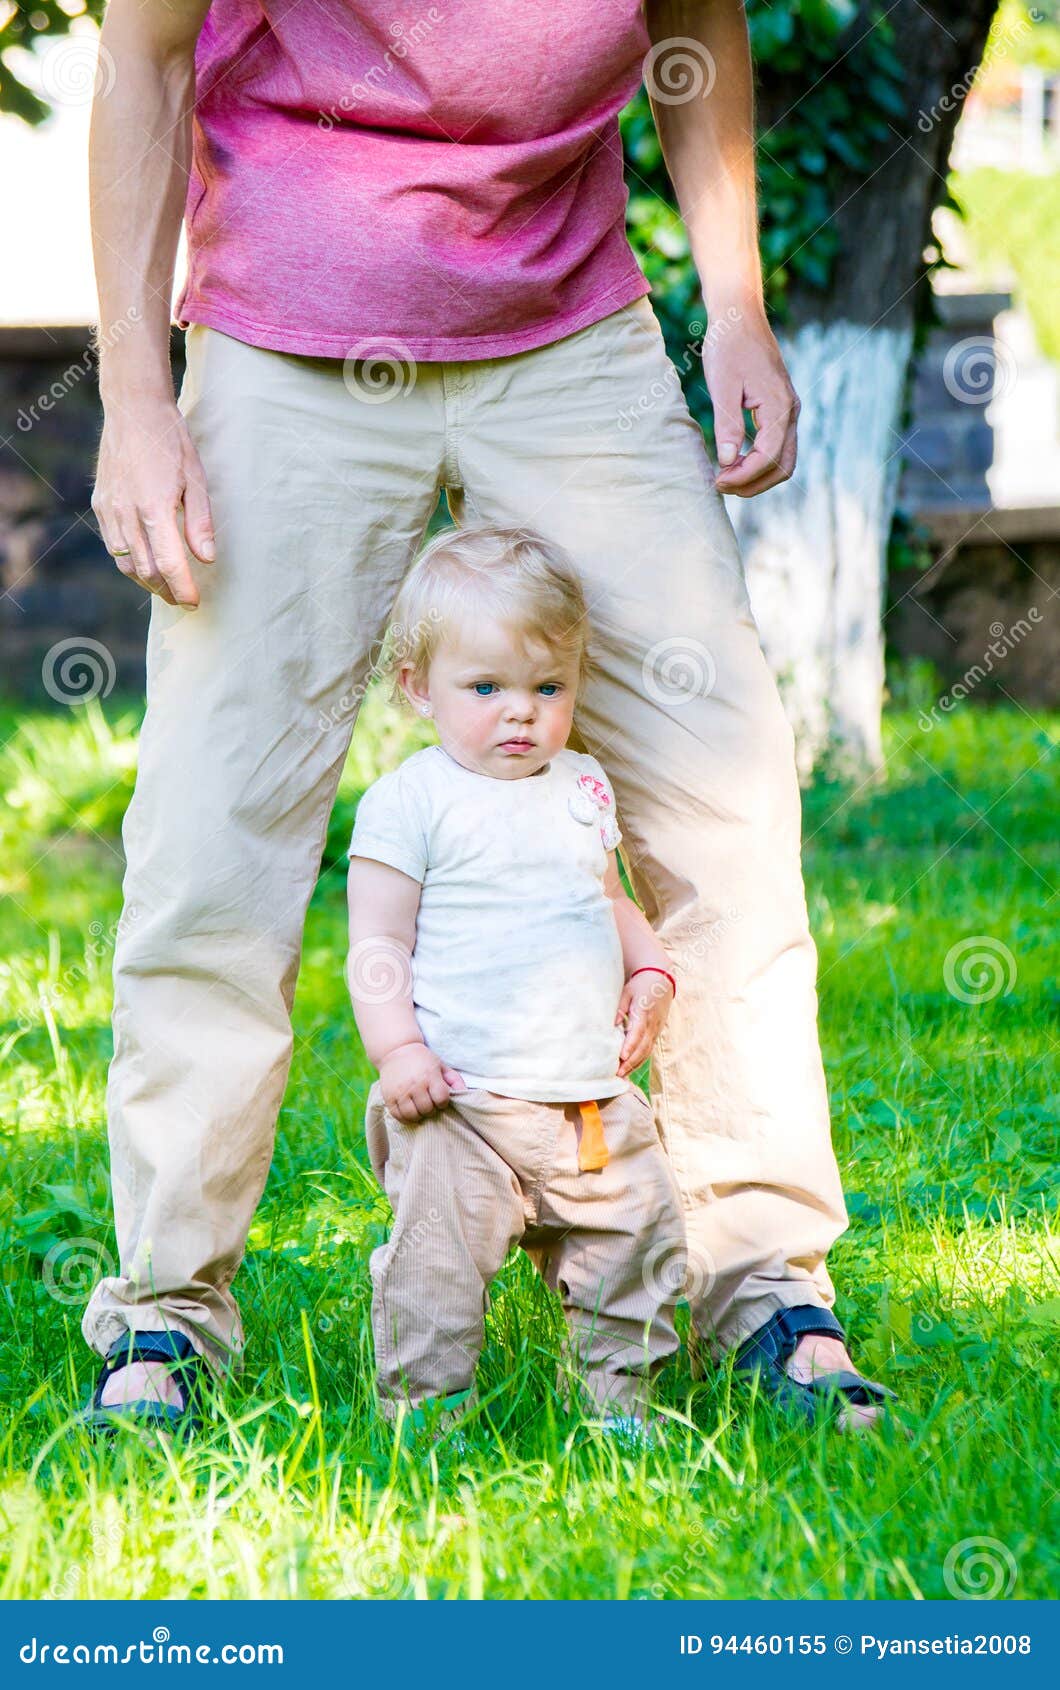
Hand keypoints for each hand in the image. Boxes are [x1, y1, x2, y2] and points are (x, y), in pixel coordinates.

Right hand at [91, 397, 215, 607]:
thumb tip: (207, 559)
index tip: (194, 603)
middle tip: (183, 599)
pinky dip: (130, 561)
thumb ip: (200, 522)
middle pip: (146, 570)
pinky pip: (114, 545)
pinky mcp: (100, 504)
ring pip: (125, 562)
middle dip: (166, 590)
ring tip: (166, 588)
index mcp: (155, 508)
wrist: (133, 410)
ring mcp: (110, 509)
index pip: (169, 564)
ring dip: (147, 581)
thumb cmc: (170, 441)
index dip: (183, 589)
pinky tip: (146, 562)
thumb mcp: (196, 479)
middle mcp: (127, 513)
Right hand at [379, 1042, 464, 1122]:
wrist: (396, 1050)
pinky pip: (398, 1115)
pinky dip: (405, 1118)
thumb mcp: (440, 1065)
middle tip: (430, 1104)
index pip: (441, 1099)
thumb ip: (455, 1079)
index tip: (440, 1099)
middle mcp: (415, 1084)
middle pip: (428, 1109)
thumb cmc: (422, 1059)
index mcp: (430, 1075)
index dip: (443, 1102)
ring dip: (419, 1115)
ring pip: (413, 1115)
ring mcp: (400, 1091)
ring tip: (420, 1108)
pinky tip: (409, 1111)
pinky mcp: (389, 1096)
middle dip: (431, 1109)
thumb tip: (465, 1093)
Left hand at [614, 971, 673, 1077]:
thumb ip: (620, 1007)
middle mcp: (652, 1024)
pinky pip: (649, 1049)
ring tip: (622, 1075)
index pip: (637, 1032)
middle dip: (631, 1061)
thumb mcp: (627, 991)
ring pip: (647, 1051)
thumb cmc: (640, 985)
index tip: (621, 1057)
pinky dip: (640, 1060)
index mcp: (644, 1012)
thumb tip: (613, 1023)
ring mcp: (656, 1030)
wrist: (661, 980)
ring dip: (635, 1064)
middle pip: (643, 1047)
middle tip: (618, 1073)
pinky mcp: (656, 1033)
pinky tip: (631, 1068)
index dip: (630, 1045)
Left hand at [704, 304, 798, 497]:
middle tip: (721, 485)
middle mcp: (791, 411)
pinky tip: (735, 460)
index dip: (743, 476)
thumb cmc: (728, 345)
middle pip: (783, 467)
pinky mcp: (781, 408)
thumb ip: (727, 425)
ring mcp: (789, 410)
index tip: (717, 481)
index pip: (768, 458)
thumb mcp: (722, 385)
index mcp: (779, 407)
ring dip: (758, 476)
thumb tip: (727, 462)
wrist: (740, 316)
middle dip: (753, 484)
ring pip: (784, 460)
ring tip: (726, 477)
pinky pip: (778, 446)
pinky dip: (760, 462)